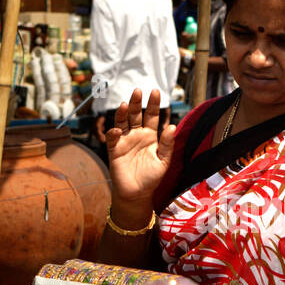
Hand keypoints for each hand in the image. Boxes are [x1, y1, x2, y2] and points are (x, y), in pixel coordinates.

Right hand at [107, 88, 177, 206]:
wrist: (137, 194)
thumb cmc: (151, 178)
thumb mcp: (163, 161)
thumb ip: (167, 144)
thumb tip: (172, 126)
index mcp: (150, 136)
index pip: (152, 116)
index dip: (153, 104)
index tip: (155, 91)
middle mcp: (137, 135)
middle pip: (135, 115)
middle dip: (136, 103)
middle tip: (138, 91)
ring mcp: (125, 141)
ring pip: (122, 122)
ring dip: (122, 113)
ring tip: (124, 104)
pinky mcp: (114, 150)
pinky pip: (113, 139)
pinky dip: (114, 133)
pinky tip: (118, 130)